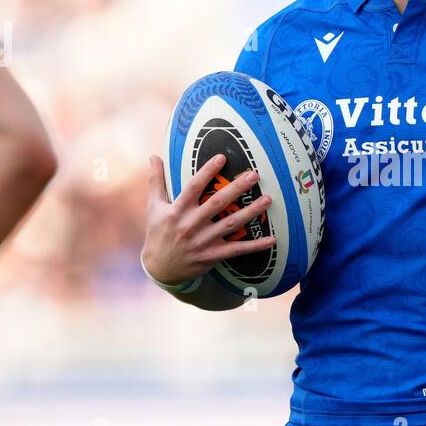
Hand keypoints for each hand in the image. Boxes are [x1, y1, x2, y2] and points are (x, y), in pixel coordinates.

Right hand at [142, 153, 274, 286]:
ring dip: (251, 212)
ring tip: (267, 200)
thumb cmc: (157, 233)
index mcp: (177, 210)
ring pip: (231, 224)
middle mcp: (191, 225)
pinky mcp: (212, 256)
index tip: (222, 158)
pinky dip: (255, 246)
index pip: (194, 187)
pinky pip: (237, 250)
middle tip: (254, 175)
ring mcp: (203, 241)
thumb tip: (153, 156)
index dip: (207, 172)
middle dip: (237, 188)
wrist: (159, 268)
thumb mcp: (154, 207)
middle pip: (217, 203)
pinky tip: (272, 239)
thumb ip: (156, 181)